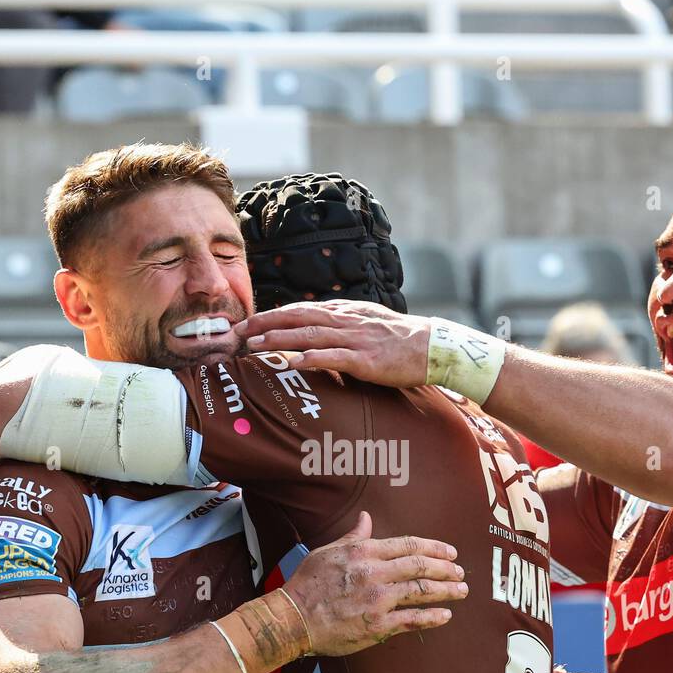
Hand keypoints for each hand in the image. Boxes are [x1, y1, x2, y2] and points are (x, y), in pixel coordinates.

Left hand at [234, 301, 435, 387]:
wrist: (433, 347)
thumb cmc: (402, 339)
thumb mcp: (369, 322)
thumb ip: (344, 322)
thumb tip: (319, 324)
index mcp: (345, 312)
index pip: (302, 309)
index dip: (273, 315)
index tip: (250, 322)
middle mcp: (346, 321)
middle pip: (298, 318)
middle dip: (265, 323)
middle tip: (239, 331)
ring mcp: (355, 339)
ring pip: (309, 335)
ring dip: (279, 339)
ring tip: (254, 346)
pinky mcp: (365, 360)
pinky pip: (332, 357)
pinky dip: (310, 359)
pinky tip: (291, 363)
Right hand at [284, 511, 465, 655]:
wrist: (293, 618)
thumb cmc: (308, 583)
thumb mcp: (329, 551)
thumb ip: (354, 536)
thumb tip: (367, 517)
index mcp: (365, 552)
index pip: (409, 545)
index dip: (434, 548)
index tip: (451, 552)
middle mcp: (375, 573)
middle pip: (420, 566)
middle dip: (446, 568)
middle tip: (461, 572)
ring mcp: (378, 600)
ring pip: (421, 590)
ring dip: (446, 590)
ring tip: (462, 590)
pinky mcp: (377, 625)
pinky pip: (412, 619)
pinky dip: (432, 616)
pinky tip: (446, 615)